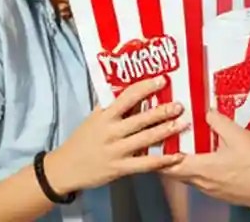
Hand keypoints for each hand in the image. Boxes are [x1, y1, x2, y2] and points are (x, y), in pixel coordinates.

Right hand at [44, 77, 188, 193]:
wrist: (66, 168)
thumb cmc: (82, 140)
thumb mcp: (93, 119)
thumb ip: (110, 107)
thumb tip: (129, 90)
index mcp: (104, 116)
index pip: (127, 97)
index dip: (145, 87)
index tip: (161, 80)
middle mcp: (111, 131)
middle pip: (141, 118)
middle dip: (162, 111)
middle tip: (180, 105)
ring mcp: (117, 150)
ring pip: (146, 139)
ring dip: (167, 131)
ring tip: (183, 123)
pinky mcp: (121, 168)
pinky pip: (146, 163)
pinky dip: (164, 160)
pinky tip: (178, 156)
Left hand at [162, 110, 249, 209]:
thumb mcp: (238, 134)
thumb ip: (218, 121)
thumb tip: (208, 113)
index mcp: (203, 169)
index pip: (169, 165)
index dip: (157, 155)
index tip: (152, 145)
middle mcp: (206, 184)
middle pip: (177, 173)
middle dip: (169, 159)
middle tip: (167, 144)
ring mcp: (215, 191)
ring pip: (192, 178)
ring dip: (186, 165)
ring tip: (188, 149)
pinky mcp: (226, 194)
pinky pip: (206, 182)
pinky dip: (202, 171)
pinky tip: (212, 160)